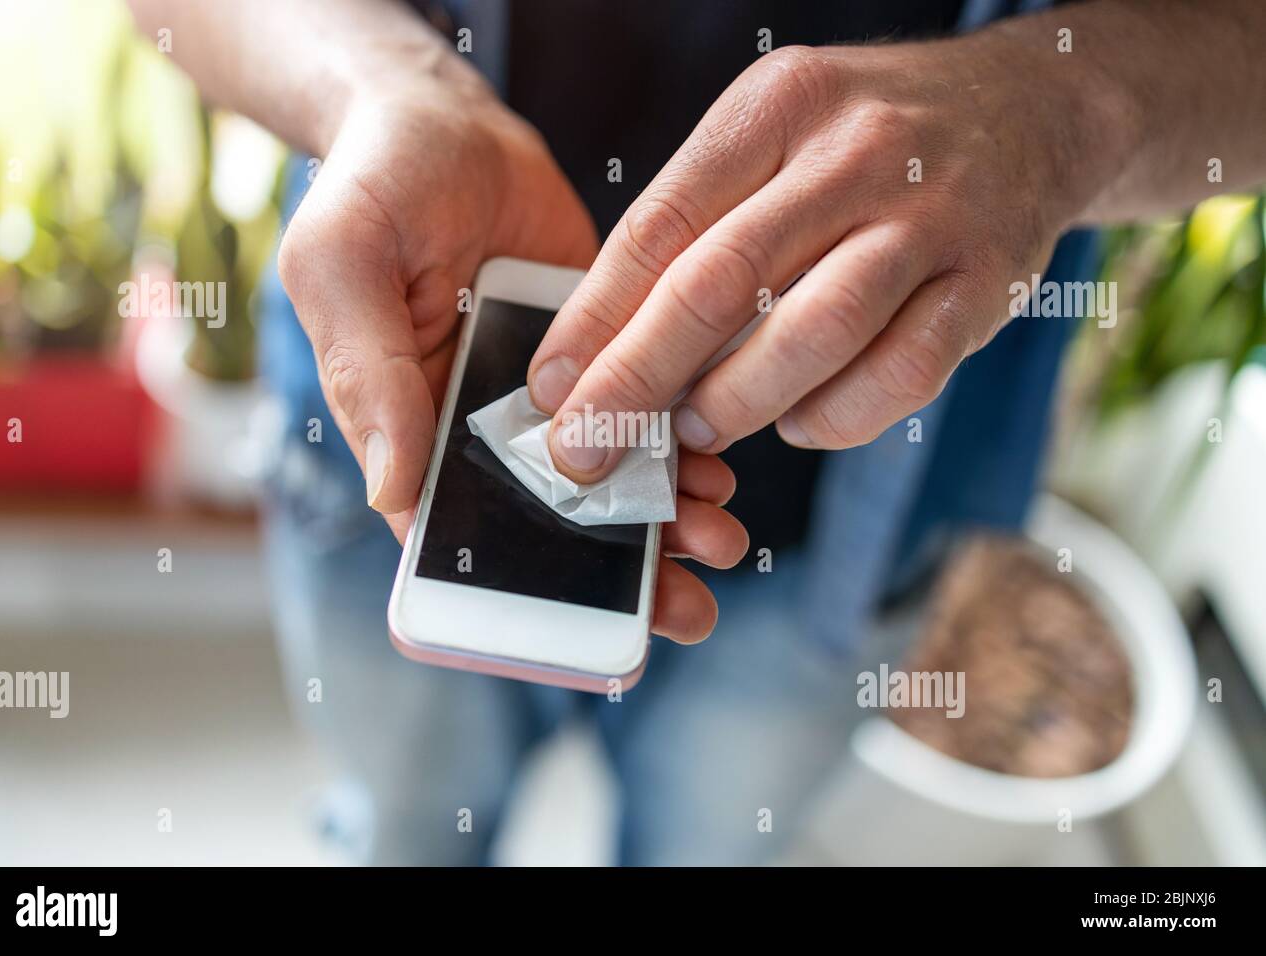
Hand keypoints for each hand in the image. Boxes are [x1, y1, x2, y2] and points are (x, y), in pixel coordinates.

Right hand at [277, 66, 744, 641]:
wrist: (445, 120)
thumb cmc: (373, 188)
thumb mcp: (342, 269)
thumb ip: (366, 376)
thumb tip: (390, 492)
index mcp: (407, 426)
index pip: (456, 531)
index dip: (517, 586)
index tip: (582, 627)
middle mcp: (481, 425)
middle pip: (549, 522)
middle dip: (618, 569)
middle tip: (686, 603)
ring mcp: (548, 392)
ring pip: (608, 476)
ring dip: (663, 519)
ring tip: (717, 540)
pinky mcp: (603, 349)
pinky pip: (644, 408)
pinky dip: (679, 445)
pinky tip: (715, 471)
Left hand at [527, 38, 1110, 480]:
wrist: (1029, 110)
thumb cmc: (868, 139)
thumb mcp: (774, 135)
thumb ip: (700, 225)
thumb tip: (606, 343)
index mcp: (777, 107)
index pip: (663, 223)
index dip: (595, 318)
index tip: (554, 388)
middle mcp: (854, 152)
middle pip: (722, 281)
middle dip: (640, 380)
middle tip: (591, 447)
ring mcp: (929, 217)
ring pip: (813, 332)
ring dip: (737, 401)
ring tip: (696, 431)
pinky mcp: (986, 285)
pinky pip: (901, 376)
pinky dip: (834, 417)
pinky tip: (800, 421)